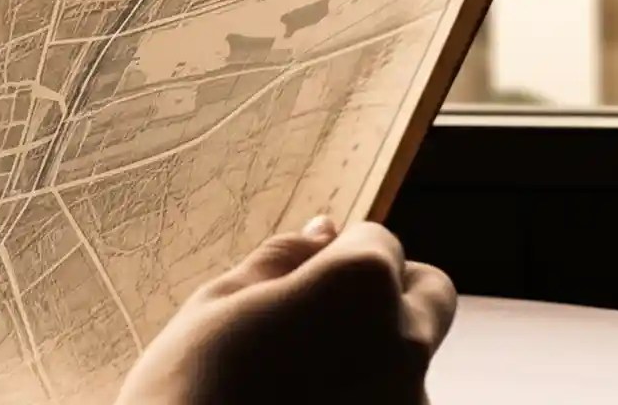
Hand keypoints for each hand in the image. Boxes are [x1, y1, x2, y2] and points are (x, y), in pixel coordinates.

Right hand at [115, 218, 455, 404]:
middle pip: (429, 294)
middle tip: (314, 316)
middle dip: (386, 290)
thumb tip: (324, 231)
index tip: (291, 281)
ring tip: (289, 380)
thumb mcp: (219, 303)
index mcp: (361, 286)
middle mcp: (404, 343)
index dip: (332, 253)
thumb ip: (283, 259)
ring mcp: (408, 403)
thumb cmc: (188, 388)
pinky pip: (390, 401)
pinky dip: (360, 397)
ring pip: (409, 356)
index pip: (376, 239)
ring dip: (371, 352)